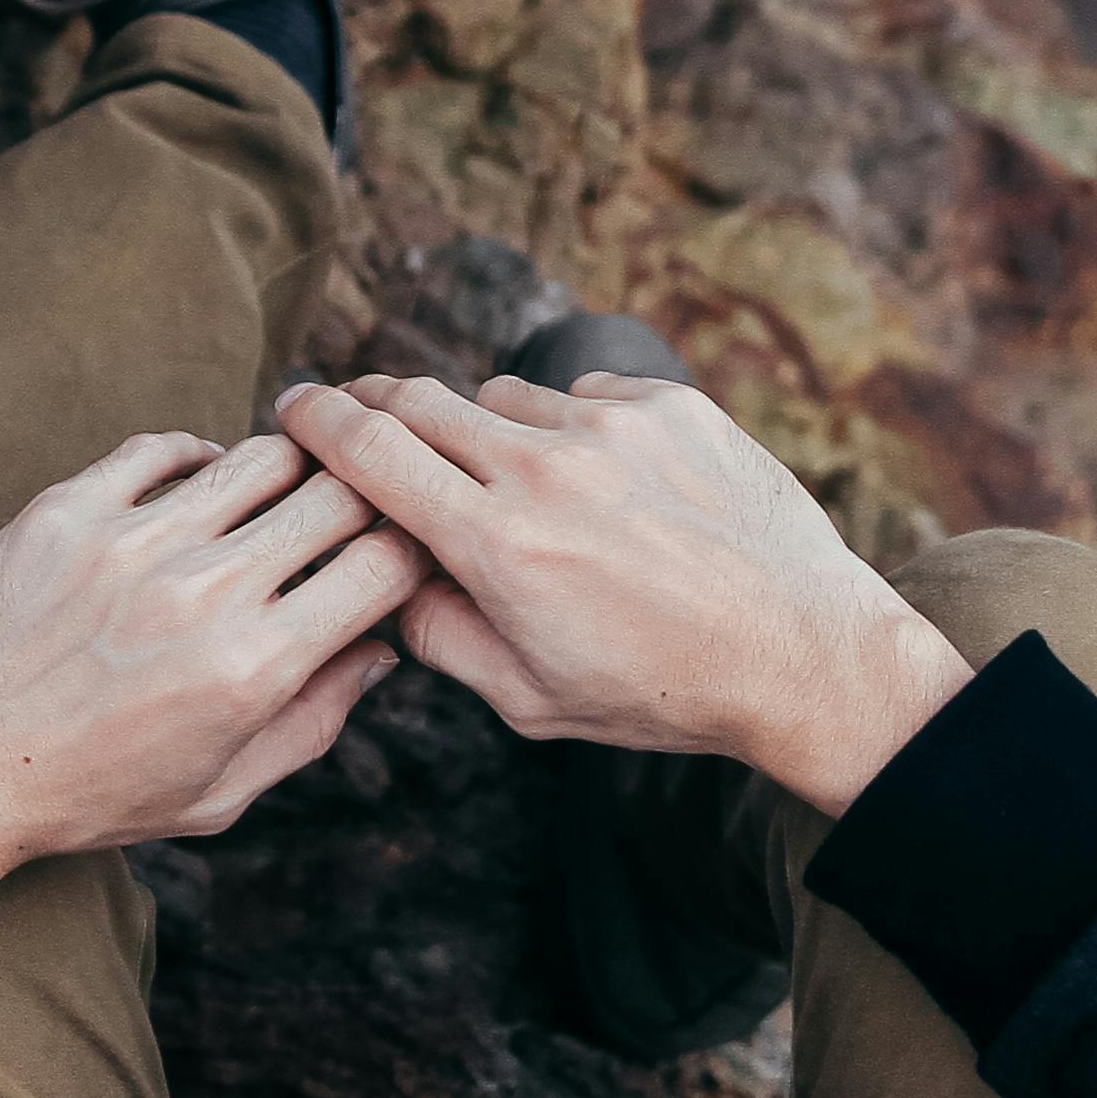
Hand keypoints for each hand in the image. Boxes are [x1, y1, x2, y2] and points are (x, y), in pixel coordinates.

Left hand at [0, 430, 423, 1029]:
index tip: (400, 558)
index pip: (385, 565)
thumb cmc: (85, 799)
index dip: (412, 553)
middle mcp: (202, 593)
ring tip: (279, 495)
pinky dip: (197, 460)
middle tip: (355, 511)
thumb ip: (311, 722)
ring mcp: (131, 542)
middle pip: (338, 494)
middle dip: (365, 500)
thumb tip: (378, 650)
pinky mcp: (66, 511)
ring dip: (287, 471)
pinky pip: (163, 447)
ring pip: (259, 455)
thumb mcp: (218, 795)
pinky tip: (196, 490)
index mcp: (252, 669)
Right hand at [271, 370, 969, 817]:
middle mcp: (546, 469)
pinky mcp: (670, 405)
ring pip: (502, 397)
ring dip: (482, 430)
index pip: (367, 452)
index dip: (313, 422)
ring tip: (508, 485)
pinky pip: (584, 396)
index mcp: (496, 545)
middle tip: (355, 417)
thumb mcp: (529, 701)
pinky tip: (601, 485)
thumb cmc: (663, 692)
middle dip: (372, 405)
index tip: (290, 409)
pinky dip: (570, 430)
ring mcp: (613, 425)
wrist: (805, 654)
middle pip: (417, 402)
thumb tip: (390, 580)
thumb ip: (439, 634)